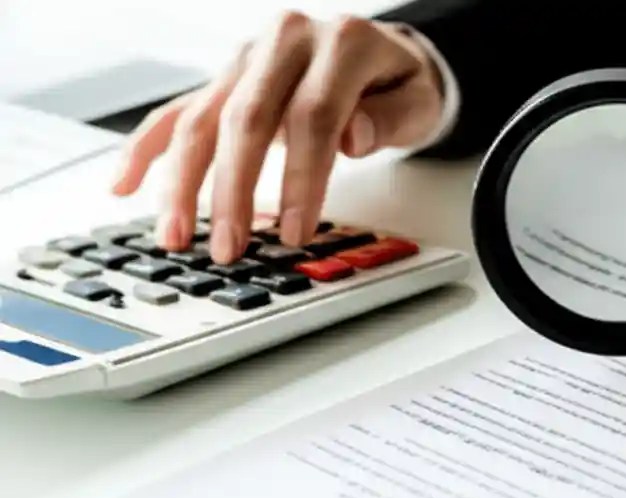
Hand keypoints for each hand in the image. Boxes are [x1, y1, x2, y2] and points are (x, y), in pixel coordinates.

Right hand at [110, 12, 443, 262]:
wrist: (385, 57)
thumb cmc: (401, 85)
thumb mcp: (420, 100)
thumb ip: (391, 118)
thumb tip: (352, 137)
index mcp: (340, 42)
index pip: (313, 115)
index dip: (303, 177)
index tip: (295, 230)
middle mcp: (285, 41)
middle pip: (247, 117)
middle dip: (233, 189)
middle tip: (229, 246)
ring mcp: (248, 60)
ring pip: (203, 118)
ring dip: (182, 182)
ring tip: (174, 236)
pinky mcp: (225, 80)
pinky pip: (178, 112)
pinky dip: (147, 149)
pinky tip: (124, 185)